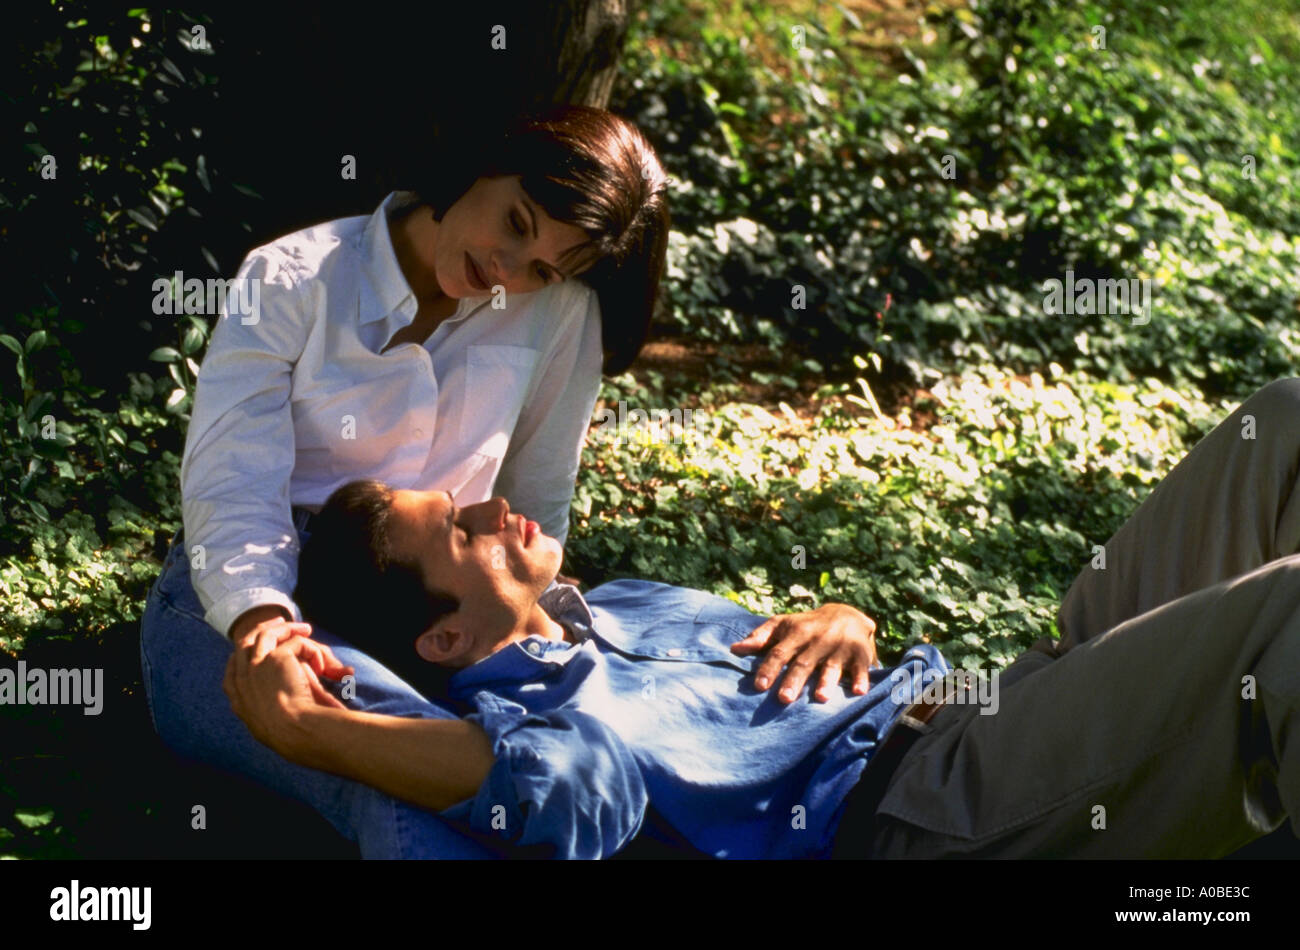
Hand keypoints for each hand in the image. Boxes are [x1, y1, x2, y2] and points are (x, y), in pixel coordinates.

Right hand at [223, 630, 353, 761]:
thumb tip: (280, 708)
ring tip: (305, 629)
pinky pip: (296, 643)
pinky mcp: (276, 658)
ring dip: (286, 628)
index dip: (245, 654)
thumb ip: (270, 711)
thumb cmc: (288, 736)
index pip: (233, 667)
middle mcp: (241, 678)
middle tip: (278, 624)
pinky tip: (322, 665)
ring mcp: (255, 666)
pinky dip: (312, 650)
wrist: (292, 731)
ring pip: (266, 635)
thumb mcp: (271, 726)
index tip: (259, 647)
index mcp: (238, 698)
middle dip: (260, 630)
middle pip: (245, 643)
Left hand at [730, 603, 878, 703]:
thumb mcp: (783, 625)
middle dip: (794, 680)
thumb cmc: (807, 625)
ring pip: (831, 667)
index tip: (759, 685)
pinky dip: (861, 680)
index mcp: (796, 634)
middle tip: (784, 699)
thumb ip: (760, 637)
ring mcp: (839, 648)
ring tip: (820, 697)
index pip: (779, 652)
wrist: (846, 614)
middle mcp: (817, 641)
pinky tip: (858, 692)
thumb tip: (734, 649)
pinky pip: (861, 669)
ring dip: (826, 682)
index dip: (769, 669)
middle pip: (803, 663)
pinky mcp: (860, 655)